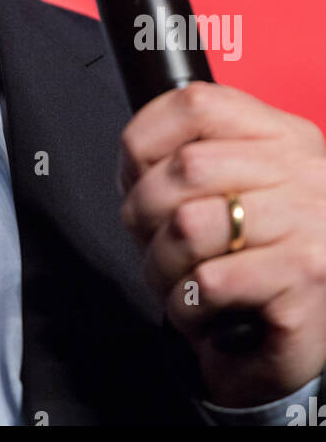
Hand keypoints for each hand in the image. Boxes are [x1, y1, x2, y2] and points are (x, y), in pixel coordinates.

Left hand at [119, 81, 325, 406]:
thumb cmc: (273, 264)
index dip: (145, 138)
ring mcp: (309, 223)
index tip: (134, 176)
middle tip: (149, 243)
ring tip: (175, 284)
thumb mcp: (249, 191)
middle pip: (185, 166)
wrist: (324, 337)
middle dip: (144, 213)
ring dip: (162, 266)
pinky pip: (210, 281)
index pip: (196, 104)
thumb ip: (203, 162)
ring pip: (189, 225)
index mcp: (284, 137)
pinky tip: (202, 314)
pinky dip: (187, 306)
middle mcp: (303, 172)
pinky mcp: (305, 278)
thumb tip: (135, 165)